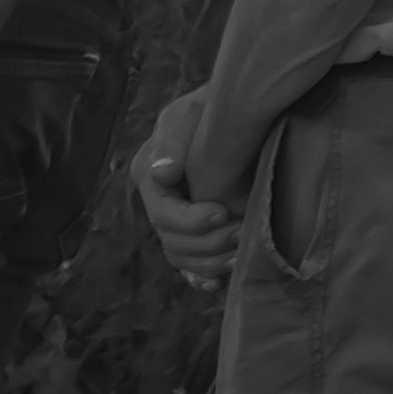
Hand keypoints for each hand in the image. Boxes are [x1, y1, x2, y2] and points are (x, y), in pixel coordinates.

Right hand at [126, 84, 236, 294]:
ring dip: (211, 261)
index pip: (163, 214)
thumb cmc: (213, 111)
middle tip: (243, 232)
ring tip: (241, 251)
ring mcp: (175, 221)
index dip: (192, 221)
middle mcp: (157, 203)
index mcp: (149, 176)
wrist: (237, 116)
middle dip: (209, 243)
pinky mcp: (194, 234)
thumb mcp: (192, 113)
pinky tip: (217, 282)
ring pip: (181, 258)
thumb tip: (163, 173)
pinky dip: (201, 278)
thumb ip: (174, 139)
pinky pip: (189, 268)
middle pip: (172, 242)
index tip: (223, 212)